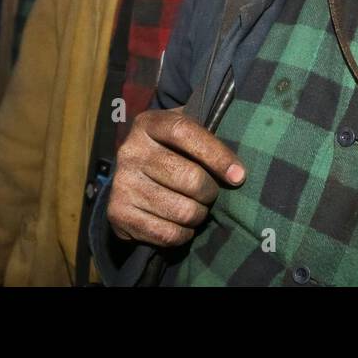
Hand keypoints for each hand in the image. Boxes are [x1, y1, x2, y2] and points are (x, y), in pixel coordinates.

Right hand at [106, 107, 244, 247]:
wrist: (130, 180)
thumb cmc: (170, 153)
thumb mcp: (181, 132)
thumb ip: (207, 132)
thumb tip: (238, 162)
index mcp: (148, 124)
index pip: (184, 132)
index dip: (216, 154)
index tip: (239, 176)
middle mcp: (130, 150)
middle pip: (190, 177)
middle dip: (210, 192)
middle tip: (210, 194)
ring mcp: (122, 183)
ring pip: (183, 210)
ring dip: (199, 215)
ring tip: (195, 208)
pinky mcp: (118, 213)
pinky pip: (168, 234)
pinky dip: (184, 234)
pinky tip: (181, 224)